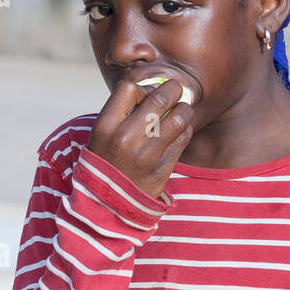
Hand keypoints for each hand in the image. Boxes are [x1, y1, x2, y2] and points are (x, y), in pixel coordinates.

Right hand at [87, 79, 194, 200]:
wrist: (106, 204)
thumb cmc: (108, 159)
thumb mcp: (103, 133)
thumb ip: (124, 109)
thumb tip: (156, 85)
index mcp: (105, 126)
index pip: (130, 87)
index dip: (143, 86)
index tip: (148, 94)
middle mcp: (125, 138)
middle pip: (160, 98)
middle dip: (173, 89)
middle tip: (175, 91)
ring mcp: (145, 155)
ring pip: (180, 116)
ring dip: (184, 109)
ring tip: (180, 111)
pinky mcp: (162, 169)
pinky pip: (185, 137)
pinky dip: (186, 129)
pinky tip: (180, 130)